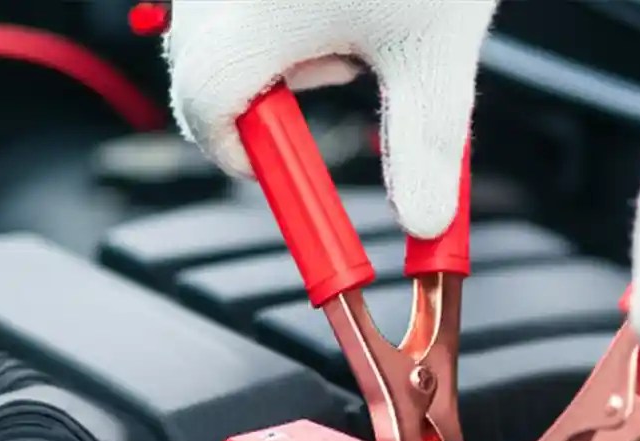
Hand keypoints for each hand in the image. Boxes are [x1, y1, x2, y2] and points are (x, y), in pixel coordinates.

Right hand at [165, 0, 497, 237]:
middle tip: (352, 66)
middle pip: (210, 66)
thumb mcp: (433, 55)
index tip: (288, 169)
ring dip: (289, 31)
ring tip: (362, 4)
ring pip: (230, 17)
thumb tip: (423, 220)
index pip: (207, 119)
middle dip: (281, 87)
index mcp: (236, 32)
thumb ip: (424, 146)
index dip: (249, 158)